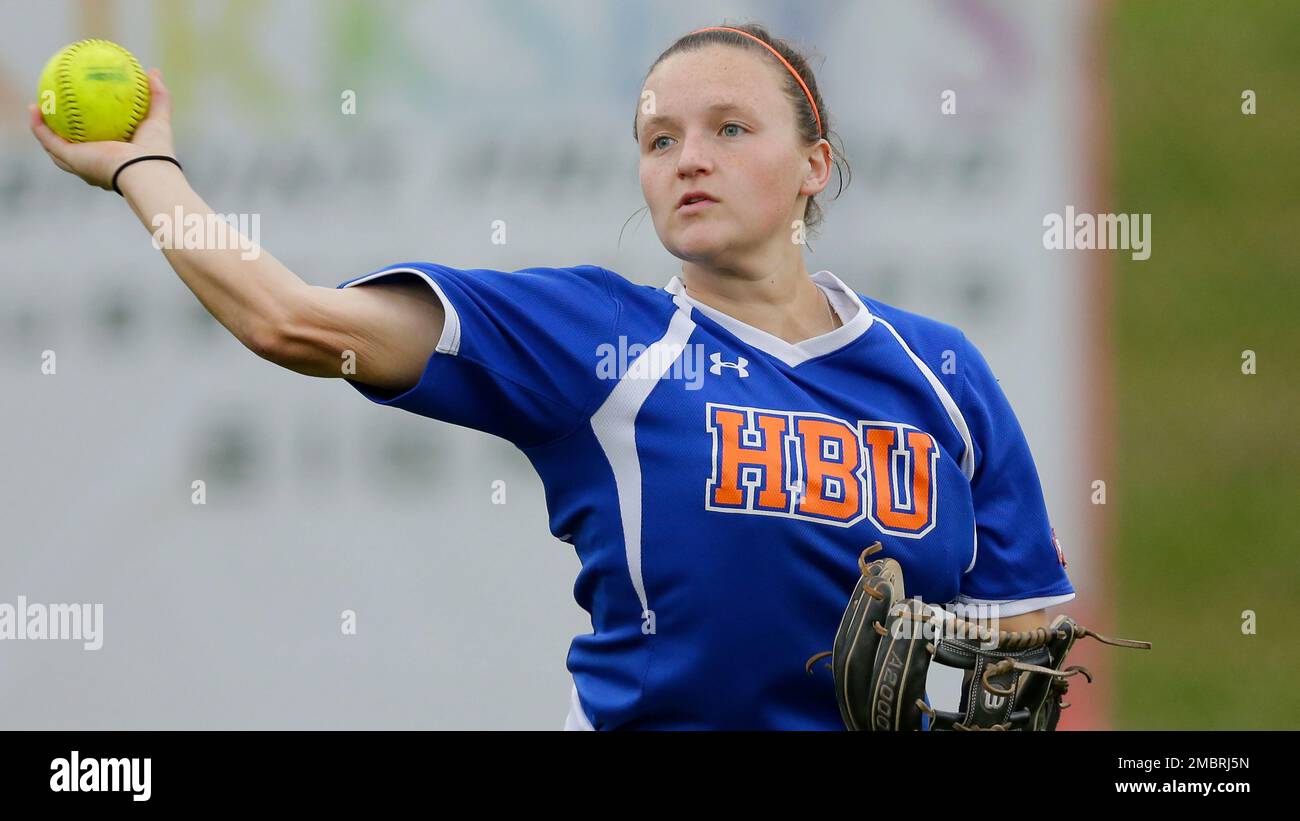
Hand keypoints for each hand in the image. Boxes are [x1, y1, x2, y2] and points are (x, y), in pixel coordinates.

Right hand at [29, 67, 177, 191]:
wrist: (144, 169)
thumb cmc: (155, 150)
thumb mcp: (158, 118)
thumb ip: (157, 97)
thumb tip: (153, 71)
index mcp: (115, 157)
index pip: (99, 143)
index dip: (90, 129)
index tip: (85, 110)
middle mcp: (95, 162)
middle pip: (73, 146)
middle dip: (62, 130)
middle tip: (57, 108)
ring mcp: (81, 163)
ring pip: (54, 145)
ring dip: (42, 128)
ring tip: (37, 107)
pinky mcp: (70, 159)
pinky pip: (48, 140)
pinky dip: (38, 126)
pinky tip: (33, 108)